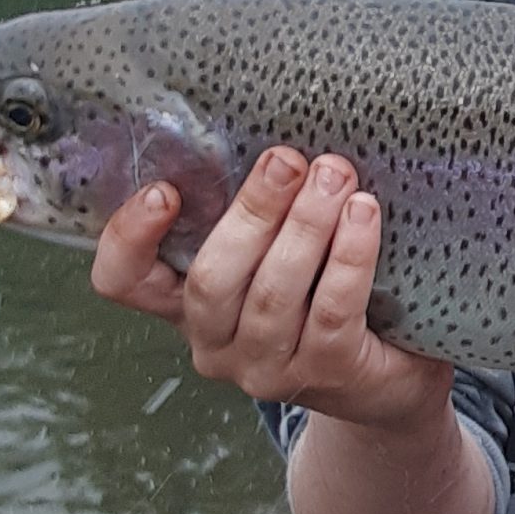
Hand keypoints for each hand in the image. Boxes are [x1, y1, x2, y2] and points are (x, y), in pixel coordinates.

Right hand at [90, 148, 452, 431]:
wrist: (390, 371)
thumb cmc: (321, 292)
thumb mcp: (270, 250)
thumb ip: (255, 209)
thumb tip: (270, 139)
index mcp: (184, 303)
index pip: (124, 281)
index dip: (128, 238)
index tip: (164, 190)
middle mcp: (214, 343)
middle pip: (213, 279)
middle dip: (252, 212)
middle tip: (287, 161)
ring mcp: (266, 367)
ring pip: (273, 293)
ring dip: (306, 226)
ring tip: (335, 177)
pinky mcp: (324, 374)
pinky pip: (331, 310)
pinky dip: (349, 258)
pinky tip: (364, 215)